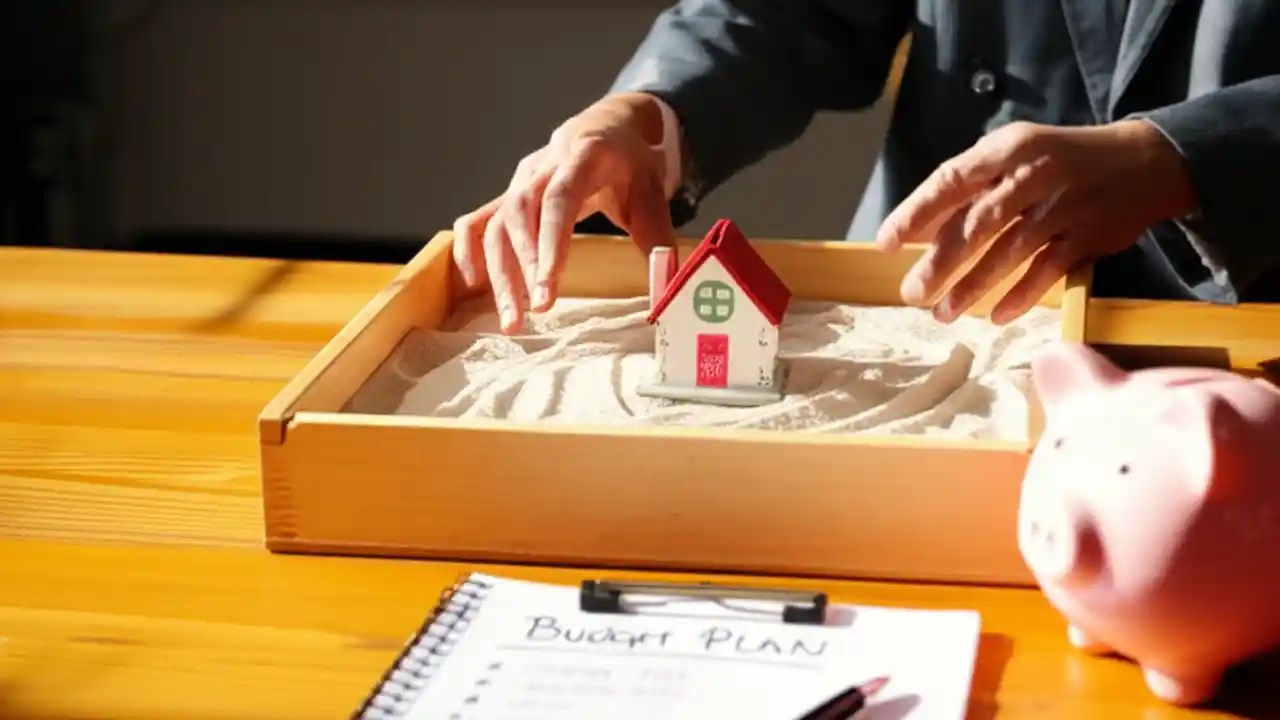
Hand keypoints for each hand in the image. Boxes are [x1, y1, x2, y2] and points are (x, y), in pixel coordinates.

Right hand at [451, 92, 676, 333]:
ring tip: (511, 319)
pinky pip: (477, 220)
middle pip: (518, 215)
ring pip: (496, 225)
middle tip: (532, 314)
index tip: (547, 289)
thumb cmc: (631, 165)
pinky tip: (473, 285)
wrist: (606, 129)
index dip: (549, 245)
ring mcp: (519, 181)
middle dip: (522, 269)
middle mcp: (542, 167)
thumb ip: (659, 241)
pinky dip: (468, 250)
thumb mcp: (653, 195)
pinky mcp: (507, 195)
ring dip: (499, 274)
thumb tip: (667, 289)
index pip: (558, 201)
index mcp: (582, 158)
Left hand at [875, 119, 1197, 323]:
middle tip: (911, 293)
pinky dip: (1021, 295)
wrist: (1143, 161)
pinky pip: (1048, 271)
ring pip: (1010, 252)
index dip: (916, 212)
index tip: (886, 242)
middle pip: (978, 223)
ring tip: (942, 313)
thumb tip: (917, 230)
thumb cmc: (1057, 161)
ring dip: (973, 287)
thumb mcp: (1012, 156)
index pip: (951, 180)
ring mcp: (1063, 207)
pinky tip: (996, 316)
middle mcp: (1034, 175)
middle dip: (940, 262)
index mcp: (1007, 149)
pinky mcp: (1087, 236)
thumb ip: (967, 189)